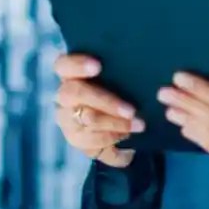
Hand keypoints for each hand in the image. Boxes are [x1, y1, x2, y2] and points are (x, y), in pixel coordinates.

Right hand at [54, 53, 144, 167]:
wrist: (124, 123)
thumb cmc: (123, 89)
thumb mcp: (123, 78)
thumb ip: (125, 72)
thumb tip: (146, 80)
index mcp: (71, 74)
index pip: (63, 65)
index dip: (77, 65)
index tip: (98, 66)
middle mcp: (64, 97)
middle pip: (75, 94)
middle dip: (106, 102)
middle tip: (131, 110)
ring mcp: (67, 120)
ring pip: (86, 120)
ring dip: (116, 124)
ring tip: (140, 125)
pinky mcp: (77, 141)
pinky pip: (91, 143)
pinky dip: (113, 141)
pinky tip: (129, 140)